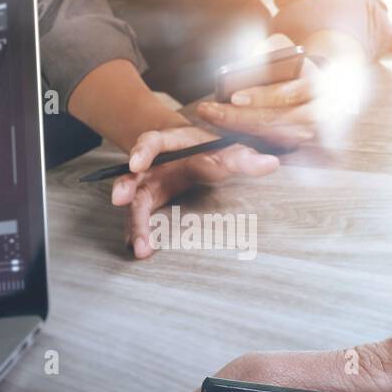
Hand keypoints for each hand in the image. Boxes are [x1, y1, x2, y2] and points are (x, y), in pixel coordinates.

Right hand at [112, 124, 278, 258]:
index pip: (151, 142)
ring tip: (139, 246)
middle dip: (124, 187)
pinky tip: (141, 250)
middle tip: (120, 199)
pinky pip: (140, 218)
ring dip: (134, 223)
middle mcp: (151, 164)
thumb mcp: (228, 150)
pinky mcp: (149, 201)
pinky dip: (139, 233)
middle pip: (132, 174)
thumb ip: (246, 158)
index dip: (142, 151)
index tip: (136, 162)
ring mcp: (147, 184)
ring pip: (134, 202)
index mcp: (167, 143)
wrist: (196, 154)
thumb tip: (271, 164)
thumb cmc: (210, 149)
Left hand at [193, 53, 321, 149]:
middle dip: (239, 116)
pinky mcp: (301, 142)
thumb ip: (267, 53)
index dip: (260, 97)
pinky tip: (227, 127)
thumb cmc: (291, 64)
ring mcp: (311, 130)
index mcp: (316, 83)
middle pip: (275, 118)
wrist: (313, 81)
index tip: (234, 97)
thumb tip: (246, 65)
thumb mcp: (281, 49)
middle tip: (212, 111)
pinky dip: (249, 136)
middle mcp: (318, 110)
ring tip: (213, 117)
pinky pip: (272, 144)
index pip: (287, 93)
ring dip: (239, 128)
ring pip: (271, 134)